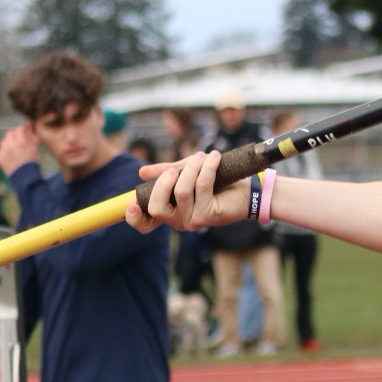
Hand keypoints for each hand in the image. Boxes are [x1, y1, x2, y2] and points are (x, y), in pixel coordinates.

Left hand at [0, 124, 37, 174]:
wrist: (25, 177)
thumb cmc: (32, 162)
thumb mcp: (35, 148)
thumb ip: (32, 137)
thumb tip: (31, 129)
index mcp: (20, 141)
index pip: (20, 129)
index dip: (23, 127)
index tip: (26, 127)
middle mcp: (10, 145)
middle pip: (10, 133)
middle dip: (15, 133)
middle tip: (20, 135)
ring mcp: (3, 151)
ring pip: (4, 141)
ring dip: (9, 141)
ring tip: (15, 145)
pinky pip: (0, 149)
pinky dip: (4, 149)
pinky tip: (9, 153)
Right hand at [125, 151, 248, 233]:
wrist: (250, 189)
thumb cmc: (217, 180)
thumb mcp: (188, 172)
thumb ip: (166, 172)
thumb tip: (141, 172)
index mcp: (170, 212)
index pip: (146, 224)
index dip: (135, 217)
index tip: (131, 203)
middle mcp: (179, 221)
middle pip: (157, 207)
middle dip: (164, 182)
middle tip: (176, 169)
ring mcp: (193, 221)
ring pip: (182, 191)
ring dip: (192, 168)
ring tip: (203, 156)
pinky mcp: (209, 216)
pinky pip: (201, 187)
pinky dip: (206, 168)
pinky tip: (214, 157)